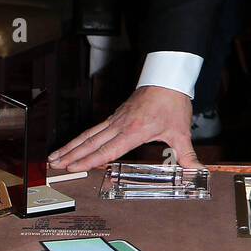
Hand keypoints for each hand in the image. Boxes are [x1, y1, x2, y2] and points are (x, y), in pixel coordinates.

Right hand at [48, 85, 198, 171]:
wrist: (168, 79)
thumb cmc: (172, 103)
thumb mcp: (181, 132)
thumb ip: (187, 155)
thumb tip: (197, 170)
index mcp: (134, 131)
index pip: (108, 150)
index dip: (90, 160)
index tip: (74, 167)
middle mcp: (121, 125)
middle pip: (92, 142)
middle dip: (72, 155)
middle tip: (54, 165)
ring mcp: (116, 119)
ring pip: (89, 135)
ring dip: (71, 146)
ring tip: (55, 157)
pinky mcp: (116, 115)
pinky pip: (95, 128)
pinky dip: (82, 137)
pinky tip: (74, 144)